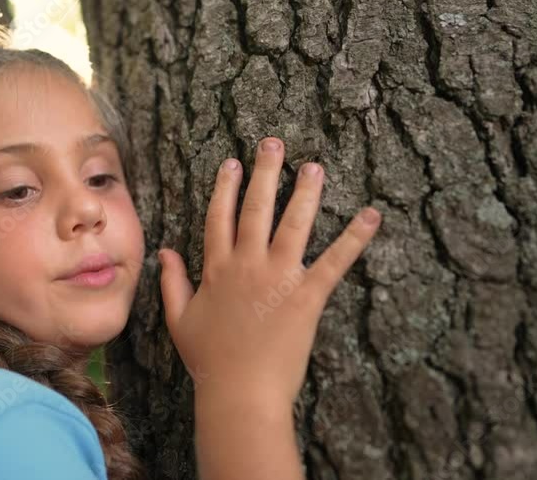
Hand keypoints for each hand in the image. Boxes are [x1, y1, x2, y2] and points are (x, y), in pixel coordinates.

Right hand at [158, 137, 381, 408]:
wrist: (239, 392)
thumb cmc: (208, 361)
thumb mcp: (180, 320)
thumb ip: (172, 282)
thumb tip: (165, 251)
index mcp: (217, 269)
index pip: (219, 217)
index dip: (226, 188)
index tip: (232, 162)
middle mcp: (247, 264)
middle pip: (256, 208)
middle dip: (265, 172)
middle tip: (274, 143)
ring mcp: (278, 277)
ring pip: (293, 223)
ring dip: (305, 192)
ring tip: (314, 166)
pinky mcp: (307, 296)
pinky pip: (334, 261)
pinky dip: (355, 237)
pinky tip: (371, 215)